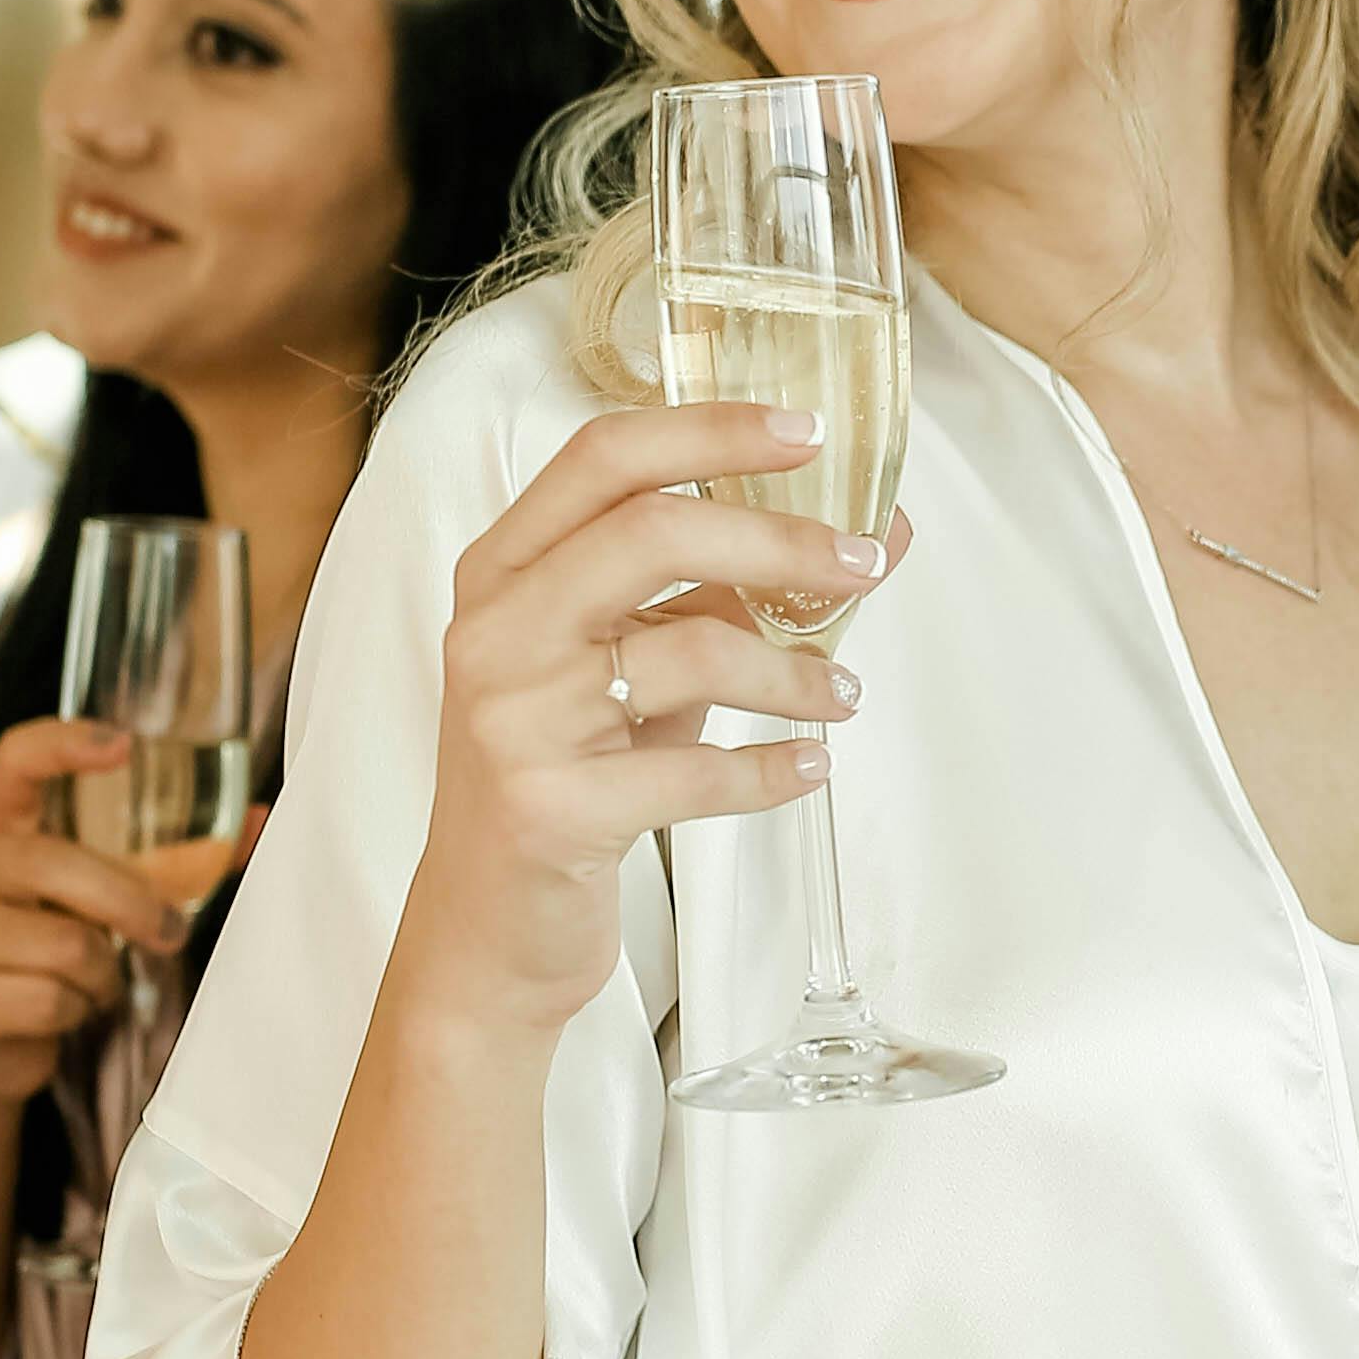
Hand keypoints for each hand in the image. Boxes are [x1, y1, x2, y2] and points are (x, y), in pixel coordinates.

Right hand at [0, 712, 248, 1105]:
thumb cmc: (47, 945)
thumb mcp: (93, 892)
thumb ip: (167, 856)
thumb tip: (257, 821)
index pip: (12, 760)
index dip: (61, 744)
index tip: (122, 744)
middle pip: (52, 863)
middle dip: (129, 902)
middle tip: (169, 931)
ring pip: (64, 944)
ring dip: (102, 971)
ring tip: (96, 979)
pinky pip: (48, 999)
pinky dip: (78, 1010)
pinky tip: (65, 1010)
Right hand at [398, 401, 891, 1041]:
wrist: (487, 928)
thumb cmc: (567, 775)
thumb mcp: (627, 668)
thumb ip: (722, 597)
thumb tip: (871, 540)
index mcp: (504, 569)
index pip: (604, 457)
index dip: (711, 429)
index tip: (810, 434)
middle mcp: (497, 629)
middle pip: (653, 532)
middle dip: (780, 540)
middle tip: (863, 564)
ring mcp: (514, 719)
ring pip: (689, 653)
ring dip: (793, 672)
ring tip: (845, 694)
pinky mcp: (550, 809)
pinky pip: (695, 773)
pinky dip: (770, 770)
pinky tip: (807, 769)